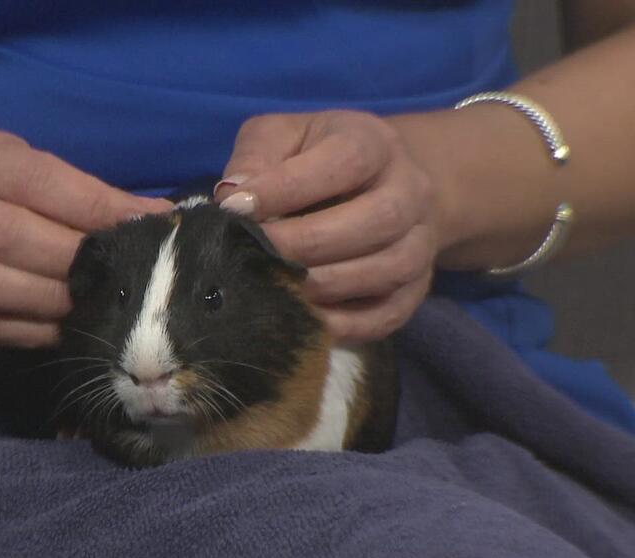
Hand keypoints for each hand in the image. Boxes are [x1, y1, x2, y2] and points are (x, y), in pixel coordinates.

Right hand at [0, 130, 170, 353]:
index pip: (38, 180)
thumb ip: (87, 197)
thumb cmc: (7, 210)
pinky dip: (35, 331)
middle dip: (72, 258)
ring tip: (92, 303)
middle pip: (9, 234)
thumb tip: (160, 218)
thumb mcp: (37, 184)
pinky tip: (66, 328)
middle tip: (115, 272)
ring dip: (52, 299)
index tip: (143, 223)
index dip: (95, 205)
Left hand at [215, 111, 442, 342]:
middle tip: (253, 255)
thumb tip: (233, 196)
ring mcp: (420, 243)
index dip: (289, 187)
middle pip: (378, 218)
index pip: (347, 161)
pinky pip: (387, 315)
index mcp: (375, 143)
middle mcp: (410, 191)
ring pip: (387, 269)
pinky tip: (300, 319)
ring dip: (325, 285)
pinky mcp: (413, 291)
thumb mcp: (280, 138)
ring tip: (273, 286)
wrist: (375, 189)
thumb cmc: (312, 160)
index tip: (236, 209)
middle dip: (307, 242)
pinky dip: (343, 325)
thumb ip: (256, 156)